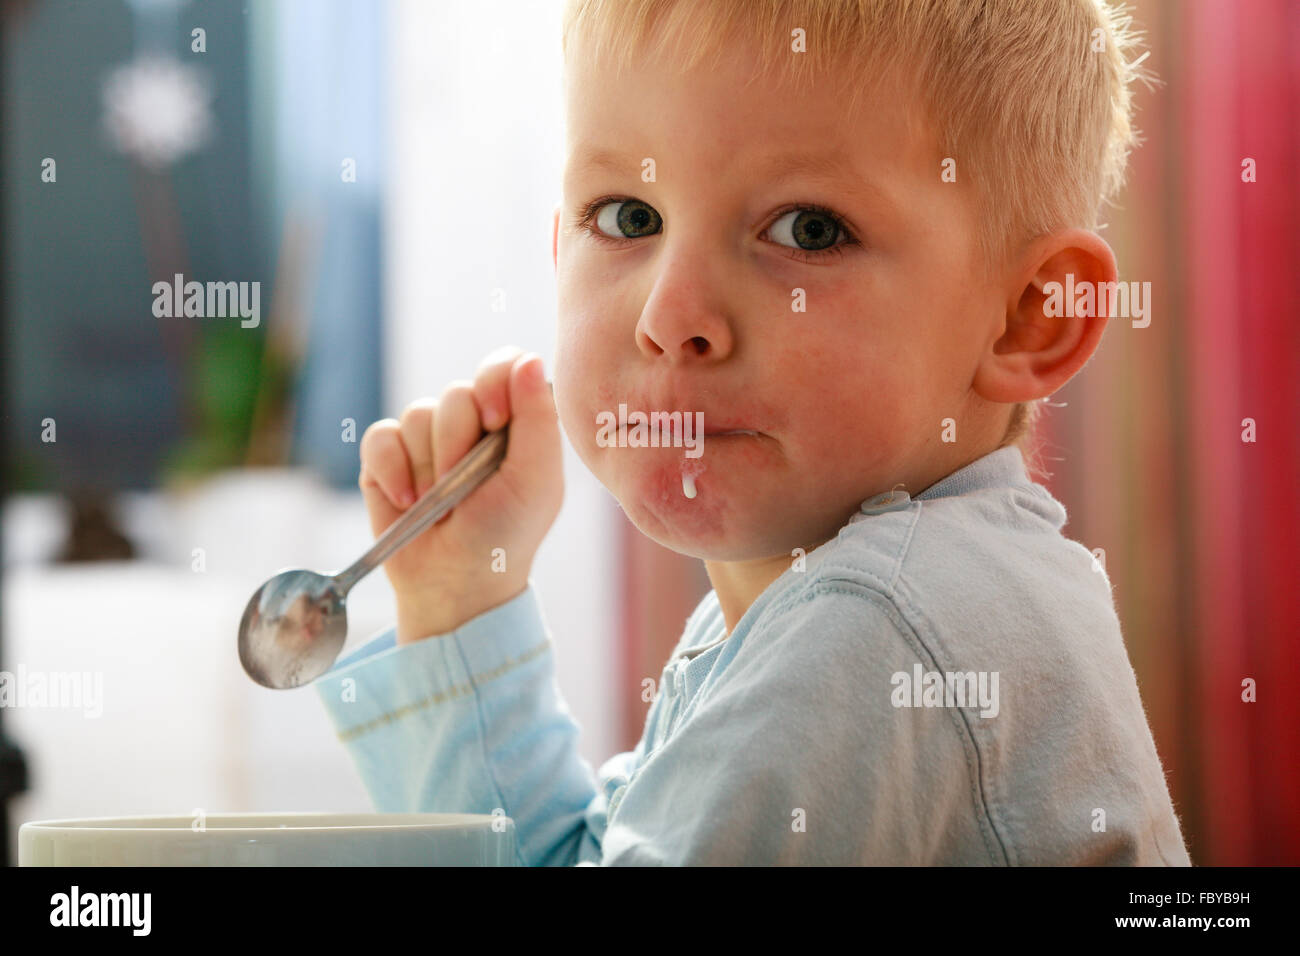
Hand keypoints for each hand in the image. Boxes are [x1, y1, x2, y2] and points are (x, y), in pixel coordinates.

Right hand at [357, 348, 562, 642]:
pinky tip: (407, 500)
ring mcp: (428, 439)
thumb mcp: (536, 481)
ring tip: (439, 503)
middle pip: (458, 392)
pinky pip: (381, 436)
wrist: (453, 583)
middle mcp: (472, 423)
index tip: (495, 421)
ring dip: (428, 465)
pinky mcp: (388, 457)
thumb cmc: (504, 534)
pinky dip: (391, 470)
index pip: (506, 365)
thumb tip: (530, 360)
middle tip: (466, 486)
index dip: (495, 381)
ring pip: (418, 413)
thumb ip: (539, 419)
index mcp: (516, 422)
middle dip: (459, 442)